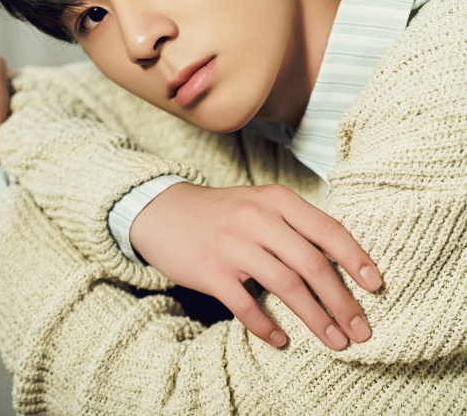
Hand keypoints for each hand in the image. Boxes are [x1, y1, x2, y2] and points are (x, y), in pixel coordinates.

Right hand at [130, 182, 381, 348]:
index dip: (356, 258)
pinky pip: (246, 305)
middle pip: (312, 263)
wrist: (164, 211)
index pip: (327, 229)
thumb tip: (341, 259)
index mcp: (276, 199)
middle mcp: (257, 218)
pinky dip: (267, 327)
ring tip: (335, 341)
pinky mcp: (211, 270)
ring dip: (316, 318)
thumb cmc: (222, 211)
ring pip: (287, 286)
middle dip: (342, 301)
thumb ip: (295, 223)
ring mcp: (233, 245)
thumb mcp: (260, 202)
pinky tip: (281, 340)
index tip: (375, 286)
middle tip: (361, 329)